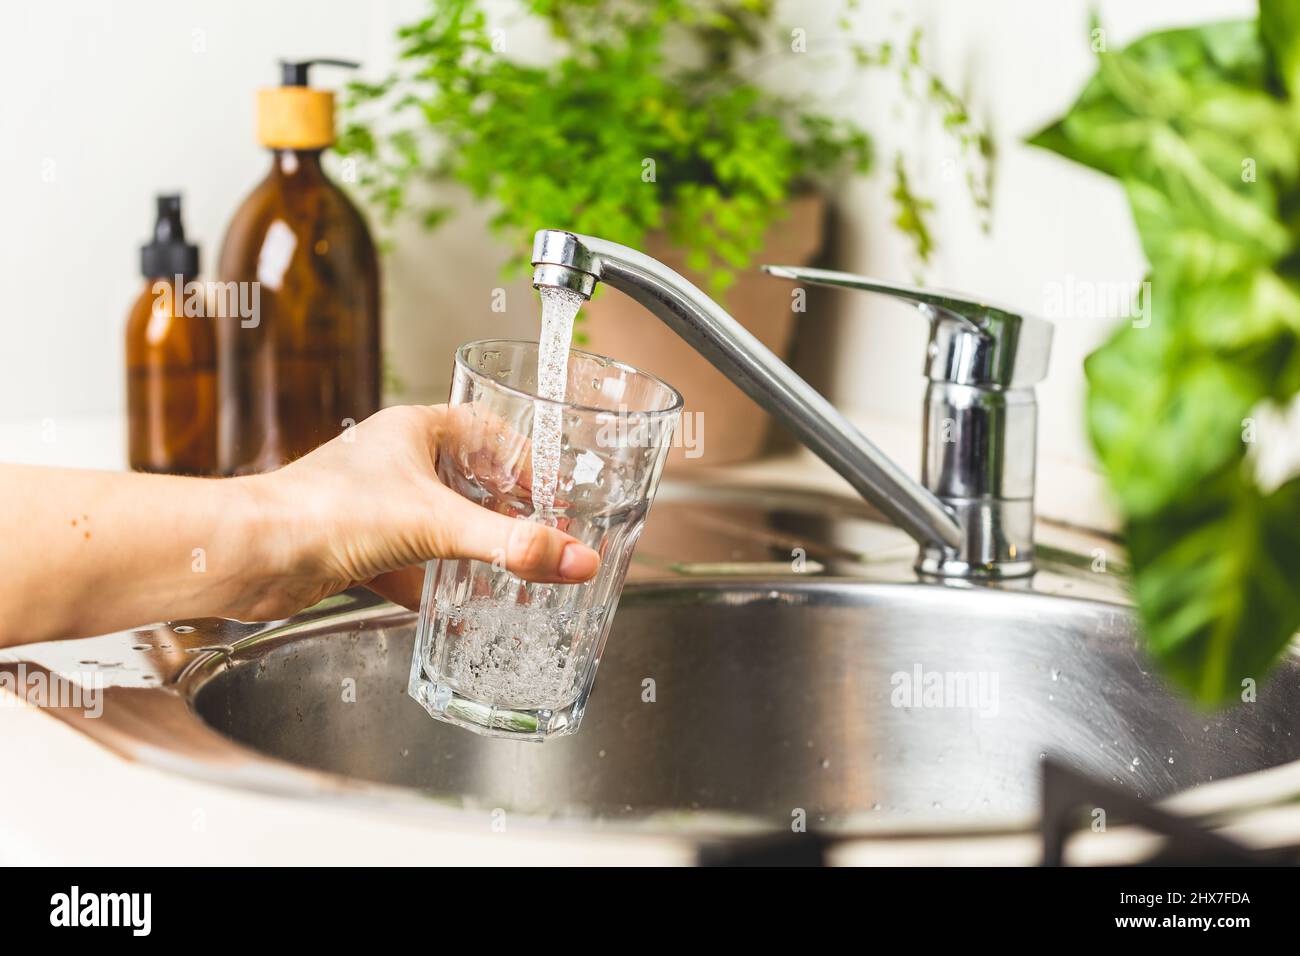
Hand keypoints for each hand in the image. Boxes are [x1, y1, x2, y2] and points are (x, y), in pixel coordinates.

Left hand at [234, 405, 598, 620]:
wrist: (252, 556)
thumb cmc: (323, 512)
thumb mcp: (437, 525)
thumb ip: (511, 545)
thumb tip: (575, 558)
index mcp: (413, 431)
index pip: (488, 430)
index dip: (525, 458)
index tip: (551, 493)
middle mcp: (394, 463)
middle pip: (467, 481)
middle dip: (503, 512)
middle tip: (538, 537)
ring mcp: (374, 505)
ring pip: (438, 526)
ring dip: (471, 551)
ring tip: (508, 576)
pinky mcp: (356, 546)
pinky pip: (410, 564)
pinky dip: (434, 588)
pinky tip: (456, 612)